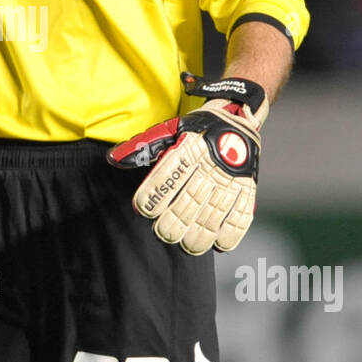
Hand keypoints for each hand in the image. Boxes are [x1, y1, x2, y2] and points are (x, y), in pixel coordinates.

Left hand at [107, 73, 268, 254]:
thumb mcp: (170, 131)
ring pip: (214, 211)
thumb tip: (113, 160)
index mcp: (188, 149)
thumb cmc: (198, 129)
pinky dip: (231, 231)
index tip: (143, 210)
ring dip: (201, 232)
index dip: (154, 195)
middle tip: (164, 232)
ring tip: (188, 244)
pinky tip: (219, 244)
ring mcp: (230, 178)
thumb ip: (143, 146)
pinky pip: (242, 212)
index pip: (168, 176)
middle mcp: (209, 166)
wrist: (238, 117)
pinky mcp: (248, 187)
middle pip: (190, 200)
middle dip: (175, 221)